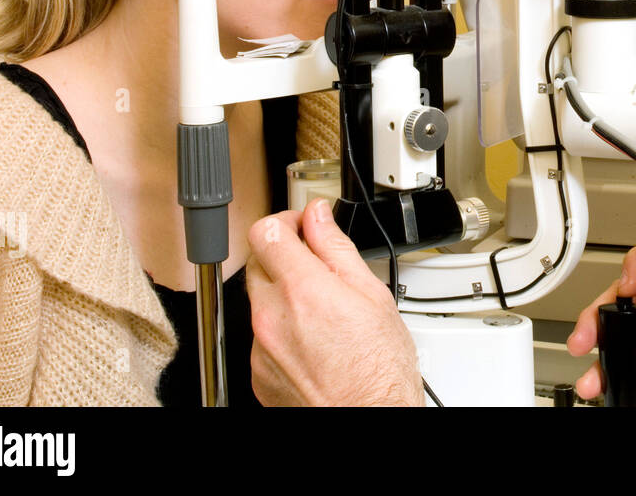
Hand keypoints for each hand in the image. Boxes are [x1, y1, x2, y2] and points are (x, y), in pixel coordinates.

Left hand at [246, 198, 422, 405]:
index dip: (285, 221)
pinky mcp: (257, 373)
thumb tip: (319, 217)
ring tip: (322, 313)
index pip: (266, 232)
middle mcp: (271, 317)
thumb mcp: (371, 294)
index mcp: (302, 290)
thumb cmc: (379, 369)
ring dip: (283, 295)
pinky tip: (313, 341)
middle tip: (314, 264)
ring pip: (260, 302)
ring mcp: (260, 348)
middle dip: (283, 255)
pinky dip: (282, 330)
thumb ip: (336, 247)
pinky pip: (261, 337)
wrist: (368, 418)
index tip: (301, 226)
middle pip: (257, 263)